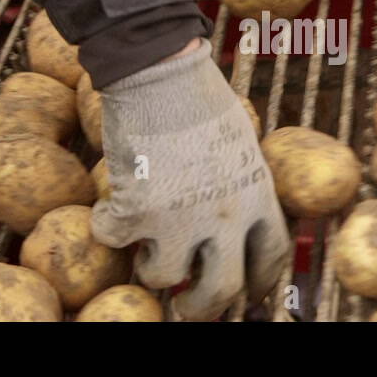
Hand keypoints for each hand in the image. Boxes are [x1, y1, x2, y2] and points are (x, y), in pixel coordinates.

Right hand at [91, 38, 289, 320]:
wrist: (161, 68)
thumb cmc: (201, 98)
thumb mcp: (242, 145)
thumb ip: (241, 188)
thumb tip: (234, 225)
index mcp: (257, 195)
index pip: (271, 260)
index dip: (257, 285)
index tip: (244, 294)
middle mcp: (225, 215)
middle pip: (222, 289)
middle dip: (202, 307)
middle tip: (187, 306)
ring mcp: (181, 216)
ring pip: (164, 277)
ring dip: (151, 268)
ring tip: (147, 248)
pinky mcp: (136, 208)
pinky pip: (113, 240)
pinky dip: (106, 230)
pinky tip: (109, 214)